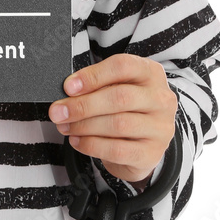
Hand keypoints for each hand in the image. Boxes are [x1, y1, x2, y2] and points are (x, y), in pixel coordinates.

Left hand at [48, 53, 177, 185]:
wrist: (141, 143)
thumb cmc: (124, 108)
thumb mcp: (114, 88)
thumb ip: (96, 85)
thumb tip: (67, 91)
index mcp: (150, 73)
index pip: (122, 67)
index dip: (93, 76)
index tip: (68, 86)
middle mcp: (161, 98)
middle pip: (119, 97)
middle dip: (83, 105)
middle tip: (58, 111)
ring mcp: (160, 127)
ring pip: (118, 125)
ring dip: (84, 126)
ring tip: (64, 126)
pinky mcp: (152, 153)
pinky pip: (117, 150)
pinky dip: (91, 145)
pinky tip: (77, 141)